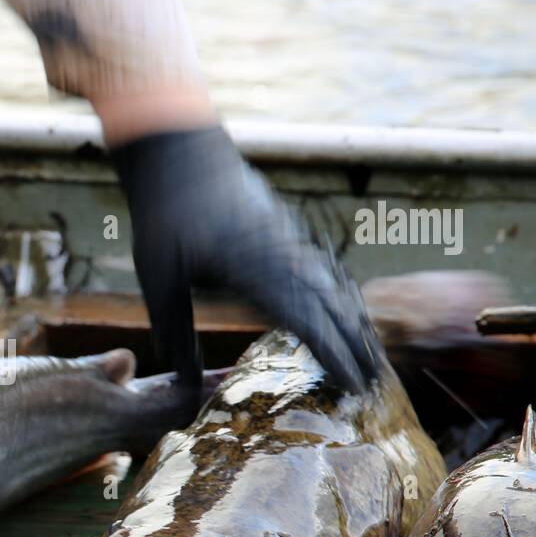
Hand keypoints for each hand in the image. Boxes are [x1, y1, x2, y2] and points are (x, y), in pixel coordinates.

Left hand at [111, 125, 380, 392]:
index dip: (332, 353)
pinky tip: (350, 312)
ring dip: (355, 322)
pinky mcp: (285, 229)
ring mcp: (287, 239)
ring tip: (373, 356)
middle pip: (331, 305)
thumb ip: (175, 332)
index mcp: (252, 269)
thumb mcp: (158, 279)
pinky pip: (324, 267)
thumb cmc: (164, 216)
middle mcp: (280, 254)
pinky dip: (342, 295)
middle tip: (377, 385)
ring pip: (333, 286)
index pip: (305, 318)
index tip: (353, 384)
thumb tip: (187, 385)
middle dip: (356, 346)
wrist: (179, 151)